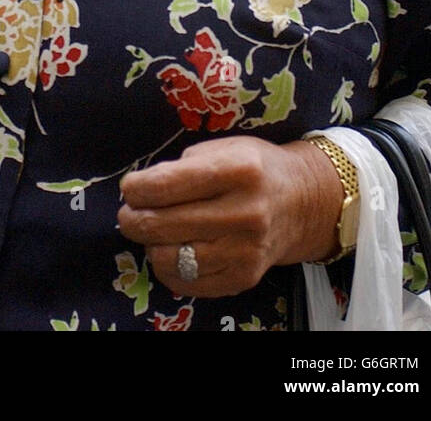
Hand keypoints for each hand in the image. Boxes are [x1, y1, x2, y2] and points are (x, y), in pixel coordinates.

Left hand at [117, 135, 343, 298]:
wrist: (302, 203)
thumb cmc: (254, 168)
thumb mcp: (224, 148)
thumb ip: (183, 167)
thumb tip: (140, 191)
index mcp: (237, 170)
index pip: (166, 185)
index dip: (136, 189)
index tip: (129, 188)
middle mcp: (244, 213)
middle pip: (162, 225)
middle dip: (133, 219)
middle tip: (129, 213)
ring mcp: (245, 251)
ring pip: (169, 258)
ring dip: (150, 245)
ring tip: (153, 232)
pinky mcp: (243, 278)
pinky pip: (186, 282)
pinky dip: (168, 268)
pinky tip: (172, 250)